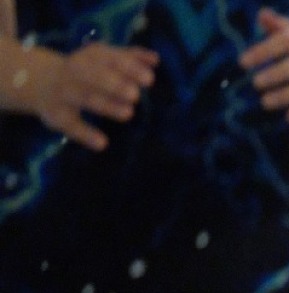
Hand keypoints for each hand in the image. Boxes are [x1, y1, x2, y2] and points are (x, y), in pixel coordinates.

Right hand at [25, 42, 157, 150]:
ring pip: (84, 98)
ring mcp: (64, 94)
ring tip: (128, 113)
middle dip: (114, 84)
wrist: (39, 80)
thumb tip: (155, 60)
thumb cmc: (84, 70)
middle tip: (135, 94)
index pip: (109, 59)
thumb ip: (130, 57)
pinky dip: (84, 134)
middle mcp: (74, 72)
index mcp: (90, 57)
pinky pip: (70, 124)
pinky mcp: (57, 115)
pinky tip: (102, 143)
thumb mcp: (103, 58)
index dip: (128, 68)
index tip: (149, 79)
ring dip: (105, 105)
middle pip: (93, 76)